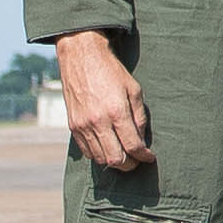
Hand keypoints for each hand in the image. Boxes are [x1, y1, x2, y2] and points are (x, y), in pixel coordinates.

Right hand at [55, 29, 148, 170]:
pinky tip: (108, 147)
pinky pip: (87, 151)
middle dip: (130, 164)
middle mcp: (98, 121)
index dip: (144, 156)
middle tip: (138, 160)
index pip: (133, 146)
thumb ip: (139, 116)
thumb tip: (142, 139)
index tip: (150, 157)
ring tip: (124, 155)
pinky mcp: (72, 126)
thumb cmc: (111, 71)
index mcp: (116, 111)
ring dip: (114, 161)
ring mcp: (83, 125)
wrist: (81, 57)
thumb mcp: (134, 89)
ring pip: (100, 158)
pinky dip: (99, 154)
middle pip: (116, 159)